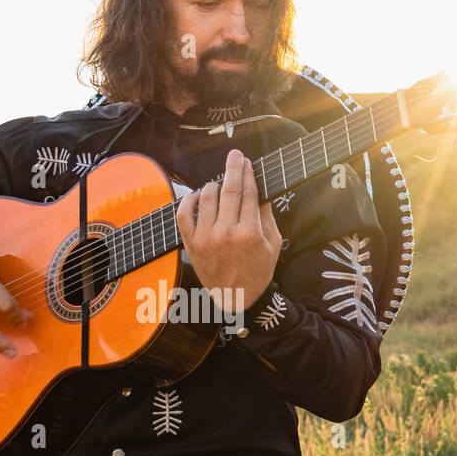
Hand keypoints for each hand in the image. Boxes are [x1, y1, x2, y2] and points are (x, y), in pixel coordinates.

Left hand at [175, 148, 282, 316]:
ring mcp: (205, 238)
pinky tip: (197, 195)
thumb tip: (260, 190)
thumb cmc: (258, 271)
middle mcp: (226, 233)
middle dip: (232, 168)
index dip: (247, 173)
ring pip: (206, 197)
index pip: (248, 193)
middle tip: (234, 155)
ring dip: (213, 185)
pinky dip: (188, 200)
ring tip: (219, 184)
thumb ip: (266, 216)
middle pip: (228, 190)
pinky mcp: (191, 244)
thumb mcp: (273, 244)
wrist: (236, 299)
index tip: (246, 161)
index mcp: (249, 233)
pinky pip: (183, 214)